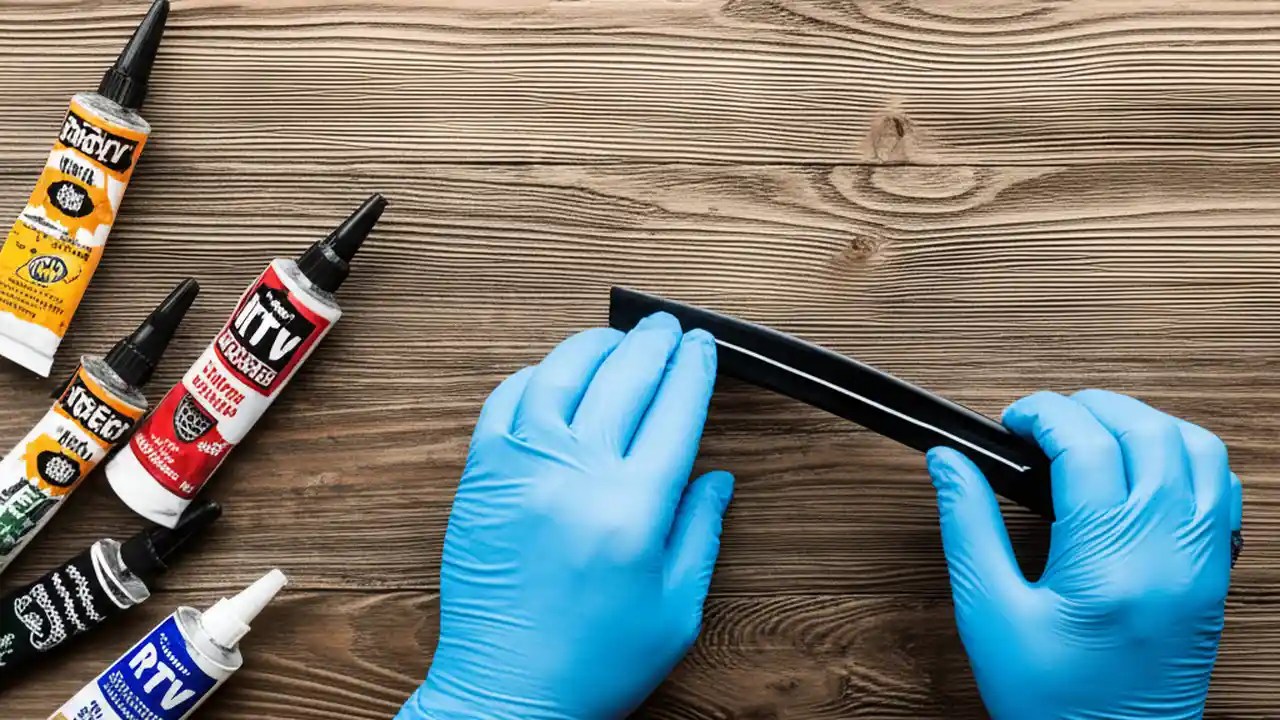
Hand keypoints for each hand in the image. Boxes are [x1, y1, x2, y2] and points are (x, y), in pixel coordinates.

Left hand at [398, 312, 732, 719]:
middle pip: (624, 378)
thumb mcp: (675, 609)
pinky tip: (553, 377)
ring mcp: (522, 469)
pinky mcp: (482, 476)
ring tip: (615, 339)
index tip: (703, 347)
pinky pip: (505, 402)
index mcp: (634, 508)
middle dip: (652, 343)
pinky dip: (534, 378)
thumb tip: (717, 479)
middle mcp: (576, 474)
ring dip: (593, 347)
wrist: (507, 693)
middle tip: (666, 327)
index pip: (675, 410)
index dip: (694, 369)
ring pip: (560, 374)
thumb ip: (700, 534)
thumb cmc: (592, 663)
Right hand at [927, 389, 1240, 719]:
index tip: (1011, 421)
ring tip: (1093, 434)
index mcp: (1110, 557)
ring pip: (1196, 448)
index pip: (1086, 444)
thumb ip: (969, 527)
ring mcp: (1201, 559)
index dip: (1042, 414)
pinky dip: (1185, 457)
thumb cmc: (1052, 701)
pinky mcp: (1214, 574)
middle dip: (1089, 406)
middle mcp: (1169, 549)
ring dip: (1142, 422)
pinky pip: (1220, 487)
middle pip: (1146, 430)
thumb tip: (949, 461)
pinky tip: (1144, 469)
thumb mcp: (989, 614)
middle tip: (1044, 421)